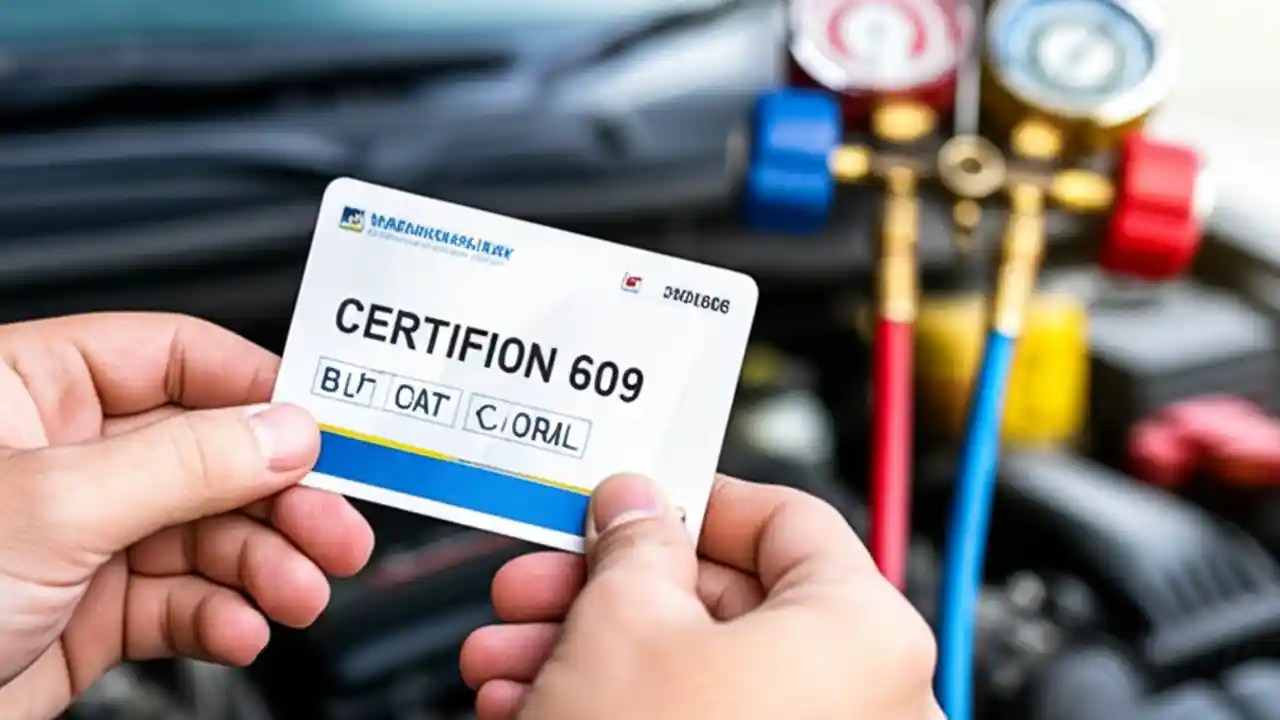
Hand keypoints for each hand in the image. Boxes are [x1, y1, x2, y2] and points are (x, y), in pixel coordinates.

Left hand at [0, 313, 373, 719]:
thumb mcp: (55, 505)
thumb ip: (184, 461)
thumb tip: (284, 429)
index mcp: (29, 389)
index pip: (175, 358)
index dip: (258, 388)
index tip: (328, 423)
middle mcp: (65, 457)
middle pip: (211, 454)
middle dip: (281, 496)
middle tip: (336, 526)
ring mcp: (82, 537)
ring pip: (207, 533)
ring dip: (266, 566)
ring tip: (299, 592)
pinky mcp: (92, 612)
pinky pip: (182, 600)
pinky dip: (222, 616)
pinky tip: (241, 628)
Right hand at [461, 474, 941, 718]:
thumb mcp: (623, 626)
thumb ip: (634, 541)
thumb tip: (636, 506)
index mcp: (863, 631)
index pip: (785, 517)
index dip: (693, 498)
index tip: (628, 501)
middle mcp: (866, 699)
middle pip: (725, 601)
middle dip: (609, 588)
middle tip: (540, 581)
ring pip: (700, 672)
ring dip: (593, 652)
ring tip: (510, 658)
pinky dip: (624, 710)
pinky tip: (537, 709)